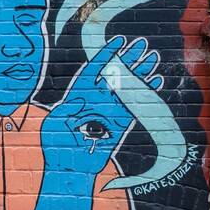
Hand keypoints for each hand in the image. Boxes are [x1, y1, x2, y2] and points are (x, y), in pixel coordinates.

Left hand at [42, 35, 162, 177]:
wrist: (72, 167)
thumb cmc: (57, 146)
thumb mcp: (53, 124)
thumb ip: (64, 110)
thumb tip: (80, 100)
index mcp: (79, 93)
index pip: (94, 69)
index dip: (105, 55)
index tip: (118, 42)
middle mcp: (97, 98)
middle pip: (114, 73)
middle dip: (128, 58)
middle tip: (141, 44)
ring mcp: (110, 109)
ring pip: (128, 85)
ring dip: (141, 71)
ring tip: (153, 56)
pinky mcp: (121, 121)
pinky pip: (135, 104)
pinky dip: (146, 92)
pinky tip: (156, 80)